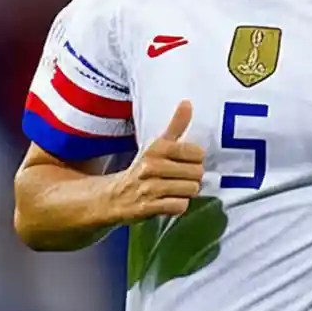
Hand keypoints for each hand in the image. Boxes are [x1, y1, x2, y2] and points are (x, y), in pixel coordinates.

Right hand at [110, 101, 205, 221]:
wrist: (115, 196)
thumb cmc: (144, 168)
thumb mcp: (157, 145)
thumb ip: (175, 125)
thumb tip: (188, 103)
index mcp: (156, 148)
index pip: (195, 152)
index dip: (196, 159)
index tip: (186, 161)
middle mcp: (152, 166)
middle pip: (197, 173)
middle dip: (193, 177)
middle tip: (180, 177)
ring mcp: (150, 188)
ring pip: (190, 189)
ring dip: (186, 192)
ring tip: (175, 189)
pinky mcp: (149, 207)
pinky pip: (180, 206)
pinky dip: (178, 206)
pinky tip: (170, 201)